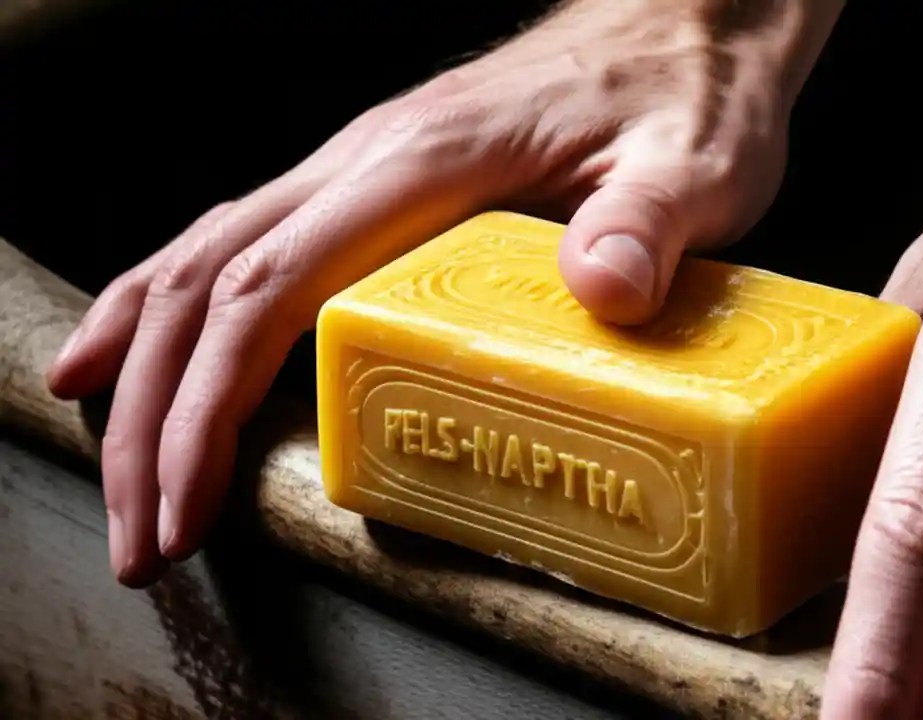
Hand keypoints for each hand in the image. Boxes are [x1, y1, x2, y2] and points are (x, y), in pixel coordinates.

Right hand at [45, 0, 843, 586]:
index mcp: (427, 163)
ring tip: (118, 480)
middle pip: (209, 284)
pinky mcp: (374, 187)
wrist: (681, 28)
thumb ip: (649, 221)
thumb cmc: (685, 97)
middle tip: (140, 538)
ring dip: (145, 373)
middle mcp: (367, 159)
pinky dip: (178, 310)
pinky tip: (138, 357)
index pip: (275, 287)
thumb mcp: (694, 163)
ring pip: (205, 261)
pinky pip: (244, 245)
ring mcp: (361, 169)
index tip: (187, 505)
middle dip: (153, 418)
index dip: (210, 404)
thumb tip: (601, 289)